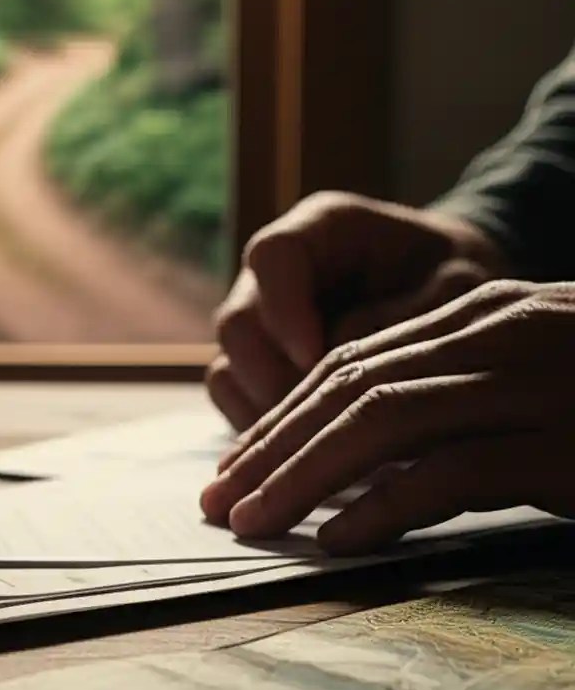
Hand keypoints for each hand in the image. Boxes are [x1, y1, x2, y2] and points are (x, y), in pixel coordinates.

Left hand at [200, 280, 574, 553]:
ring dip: (302, 476)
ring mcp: (528, 384)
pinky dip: (384, 506)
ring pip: (380, 421)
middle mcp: (493, 334)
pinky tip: (338, 538)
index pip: (352, 360)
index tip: (236, 464)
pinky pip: (449, 472)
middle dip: (271, 447)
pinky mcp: (561, 443)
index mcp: (476, 313)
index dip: (283, 414)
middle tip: (218, 499)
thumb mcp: (532, 371)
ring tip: (252, 521)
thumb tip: (365, 456)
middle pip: (350, 387)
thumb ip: (453, 392)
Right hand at [208, 191, 507, 429]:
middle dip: (272, 379)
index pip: (274, 256)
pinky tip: (310, 461)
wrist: (456, 296)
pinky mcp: (259, 370)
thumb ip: (401, 316)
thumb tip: (336, 363)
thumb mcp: (456, 285)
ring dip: (267, 417)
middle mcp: (275, 275)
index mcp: (321, 228)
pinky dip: (265, 435)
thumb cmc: (461, 279)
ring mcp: (261, 325)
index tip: (317, 357)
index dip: (285, 309)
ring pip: (228, 371)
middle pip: (238, 323)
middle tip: (322, 421)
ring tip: (319, 451)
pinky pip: (236, 404)